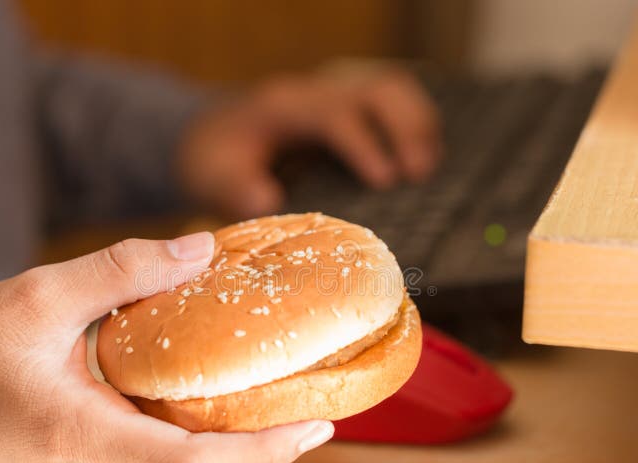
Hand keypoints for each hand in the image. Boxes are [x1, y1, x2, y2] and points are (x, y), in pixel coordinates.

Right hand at [0, 233, 333, 462]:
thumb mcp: (39, 295)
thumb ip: (121, 271)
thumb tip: (200, 250)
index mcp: (82, 437)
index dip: (261, 452)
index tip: (315, 426)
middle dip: (267, 435)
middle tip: (318, 389)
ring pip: (192, 462)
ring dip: (241, 430)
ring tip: (286, 384)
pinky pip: (171, 452)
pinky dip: (207, 425)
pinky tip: (228, 389)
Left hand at [177, 63, 441, 217]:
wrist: (208, 133)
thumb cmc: (213, 158)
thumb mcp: (211, 176)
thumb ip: (233, 188)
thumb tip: (266, 199)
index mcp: (282, 107)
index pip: (333, 114)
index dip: (362, 143)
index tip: (385, 180)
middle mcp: (313, 93)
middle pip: (373, 89)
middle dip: (404, 126)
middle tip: (419, 174)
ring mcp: (332, 95)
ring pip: (390, 88)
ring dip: (417, 122)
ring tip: (429, 167)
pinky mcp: (346, 106)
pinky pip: (390, 100)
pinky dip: (413, 122)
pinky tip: (423, 157)